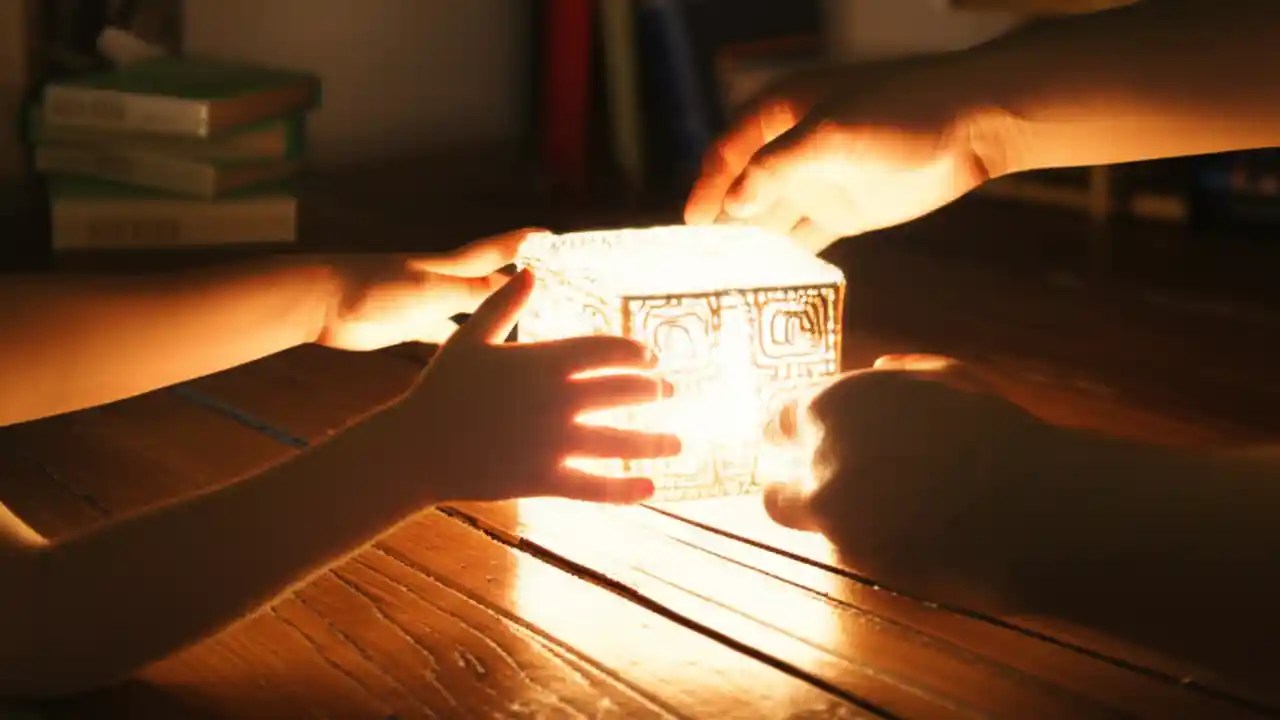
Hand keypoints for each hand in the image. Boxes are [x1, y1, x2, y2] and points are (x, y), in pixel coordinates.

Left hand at [315, 227, 539, 350]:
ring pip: (469, 307)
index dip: (523, 244)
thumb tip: (527, 281)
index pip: (496, 252)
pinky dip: (460, 340)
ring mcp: (426, 303)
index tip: (553, 237)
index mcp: (451, 268)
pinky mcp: (407, 325)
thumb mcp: (434, 291)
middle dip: (516, 277)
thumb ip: (477, 290)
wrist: (321, 301)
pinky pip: (442, 334)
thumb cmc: (376, 290)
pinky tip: (474, 351)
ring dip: (492, 311)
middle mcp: (443, 282)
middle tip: (549, 282)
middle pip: (488, 278)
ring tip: (522, 322)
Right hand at [401, 268, 681, 503]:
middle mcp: (556, 400)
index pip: (607, 351)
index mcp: (543, 361)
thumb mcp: (470, 338)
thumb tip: (531, 271)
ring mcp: (553, 442)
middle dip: (653, 392)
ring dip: (656, 442)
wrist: (416, 448)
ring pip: (620, 442)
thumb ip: (503, 304)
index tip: (652, 358)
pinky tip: (651, 487)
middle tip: (668, 392)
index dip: (637, 354)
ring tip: (679, 442)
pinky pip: (596, 486)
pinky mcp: (545, 480)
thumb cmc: (441, 389)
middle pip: (623, 392)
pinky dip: (626, 489)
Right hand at [686, 62, 992, 251]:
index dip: (707, 186)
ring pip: (768, 217)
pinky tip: (768, 281)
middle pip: (740, 189)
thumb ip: (777, 169)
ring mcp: (815, 181)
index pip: (727, 153)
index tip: (691, 226)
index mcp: (778, 114)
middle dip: (719, 222)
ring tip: (726, 279)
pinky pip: (802, 238)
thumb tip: (730, 206)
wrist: (970, 125)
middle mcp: (789, 149)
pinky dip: (785, 257)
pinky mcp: (841, 211)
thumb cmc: (900, 112)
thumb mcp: (831, 135)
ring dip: (749, 244)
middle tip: (699, 263)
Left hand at [765, 355, 1082, 607]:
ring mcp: (831, 510)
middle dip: (792, 479)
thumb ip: (900, 374)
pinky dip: (858, 540)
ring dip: (818, 514)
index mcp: (837, 403)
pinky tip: (899, 536)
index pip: (783, 419)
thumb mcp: (947, 379)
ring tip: (864, 514)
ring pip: (793, 514)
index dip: (799, 432)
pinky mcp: (851, 555)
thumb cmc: (995, 433)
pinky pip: (838, 545)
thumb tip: (878, 366)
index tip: (810, 443)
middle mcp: (820, 455)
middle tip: (823, 487)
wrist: (1026, 508)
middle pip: (774, 474)